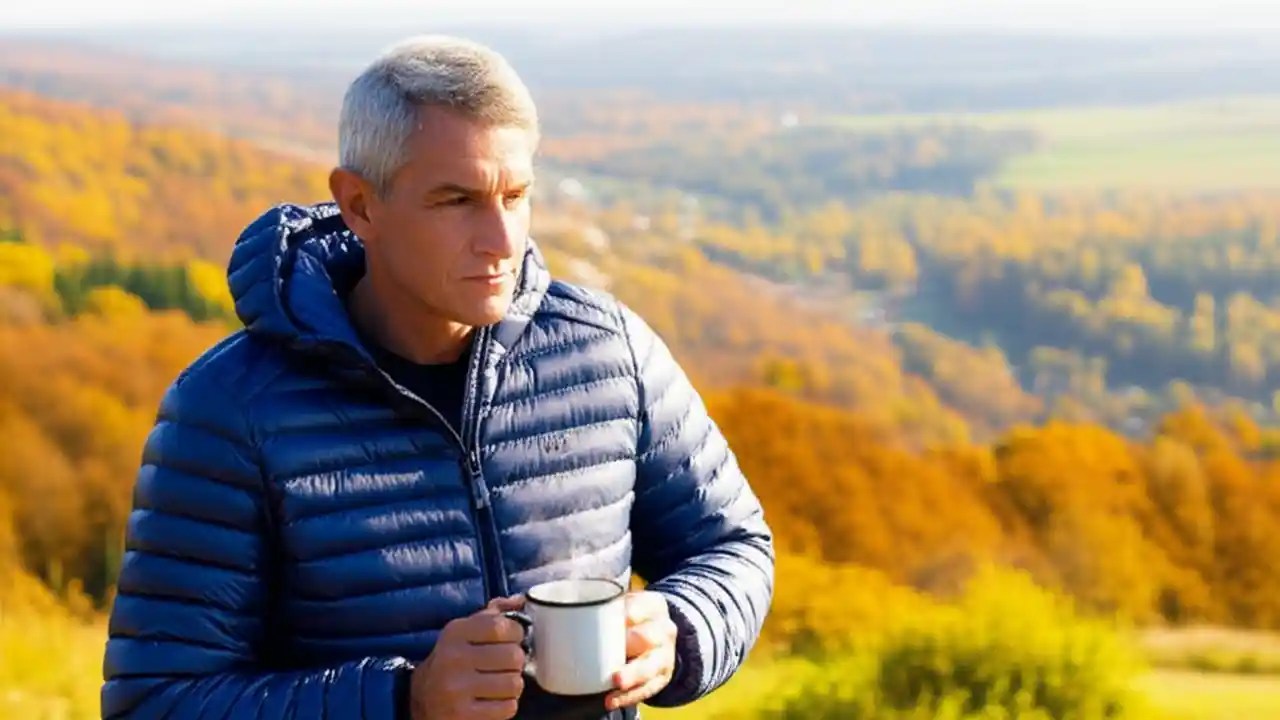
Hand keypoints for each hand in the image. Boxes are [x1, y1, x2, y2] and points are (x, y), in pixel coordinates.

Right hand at [409, 595, 527, 719]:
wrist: (422, 700)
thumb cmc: (453, 660)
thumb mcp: (465, 631)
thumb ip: (493, 614)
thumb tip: (521, 600)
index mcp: (455, 633)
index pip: (501, 626)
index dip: (516, 633)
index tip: (511, 639)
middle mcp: (453, 659)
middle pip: (513, 656)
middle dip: (515, 662)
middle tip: (505, 665)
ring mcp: (457, 689)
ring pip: (514, 684)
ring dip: (512, 685)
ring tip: (498, 683)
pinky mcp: (463, 715)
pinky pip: (508, 708)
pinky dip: (506, 705)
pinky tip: (492, 700)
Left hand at [605, 591, 677, 710]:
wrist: (659, 637)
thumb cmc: (635, 619)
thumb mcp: (627, 605)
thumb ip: (604, 607)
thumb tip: (563, 615)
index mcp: (653, 606)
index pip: (640, 607)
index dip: (625, 614)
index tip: (607, 619)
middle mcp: (663, 630)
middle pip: (649, 637)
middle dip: (630, 644)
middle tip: (611, 650)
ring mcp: (664, 655)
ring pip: (650, 666)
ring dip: (632, 675)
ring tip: (616, 681)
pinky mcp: (661, 677)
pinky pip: (647, 688)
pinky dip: (628, 696)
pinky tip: (612, 699)